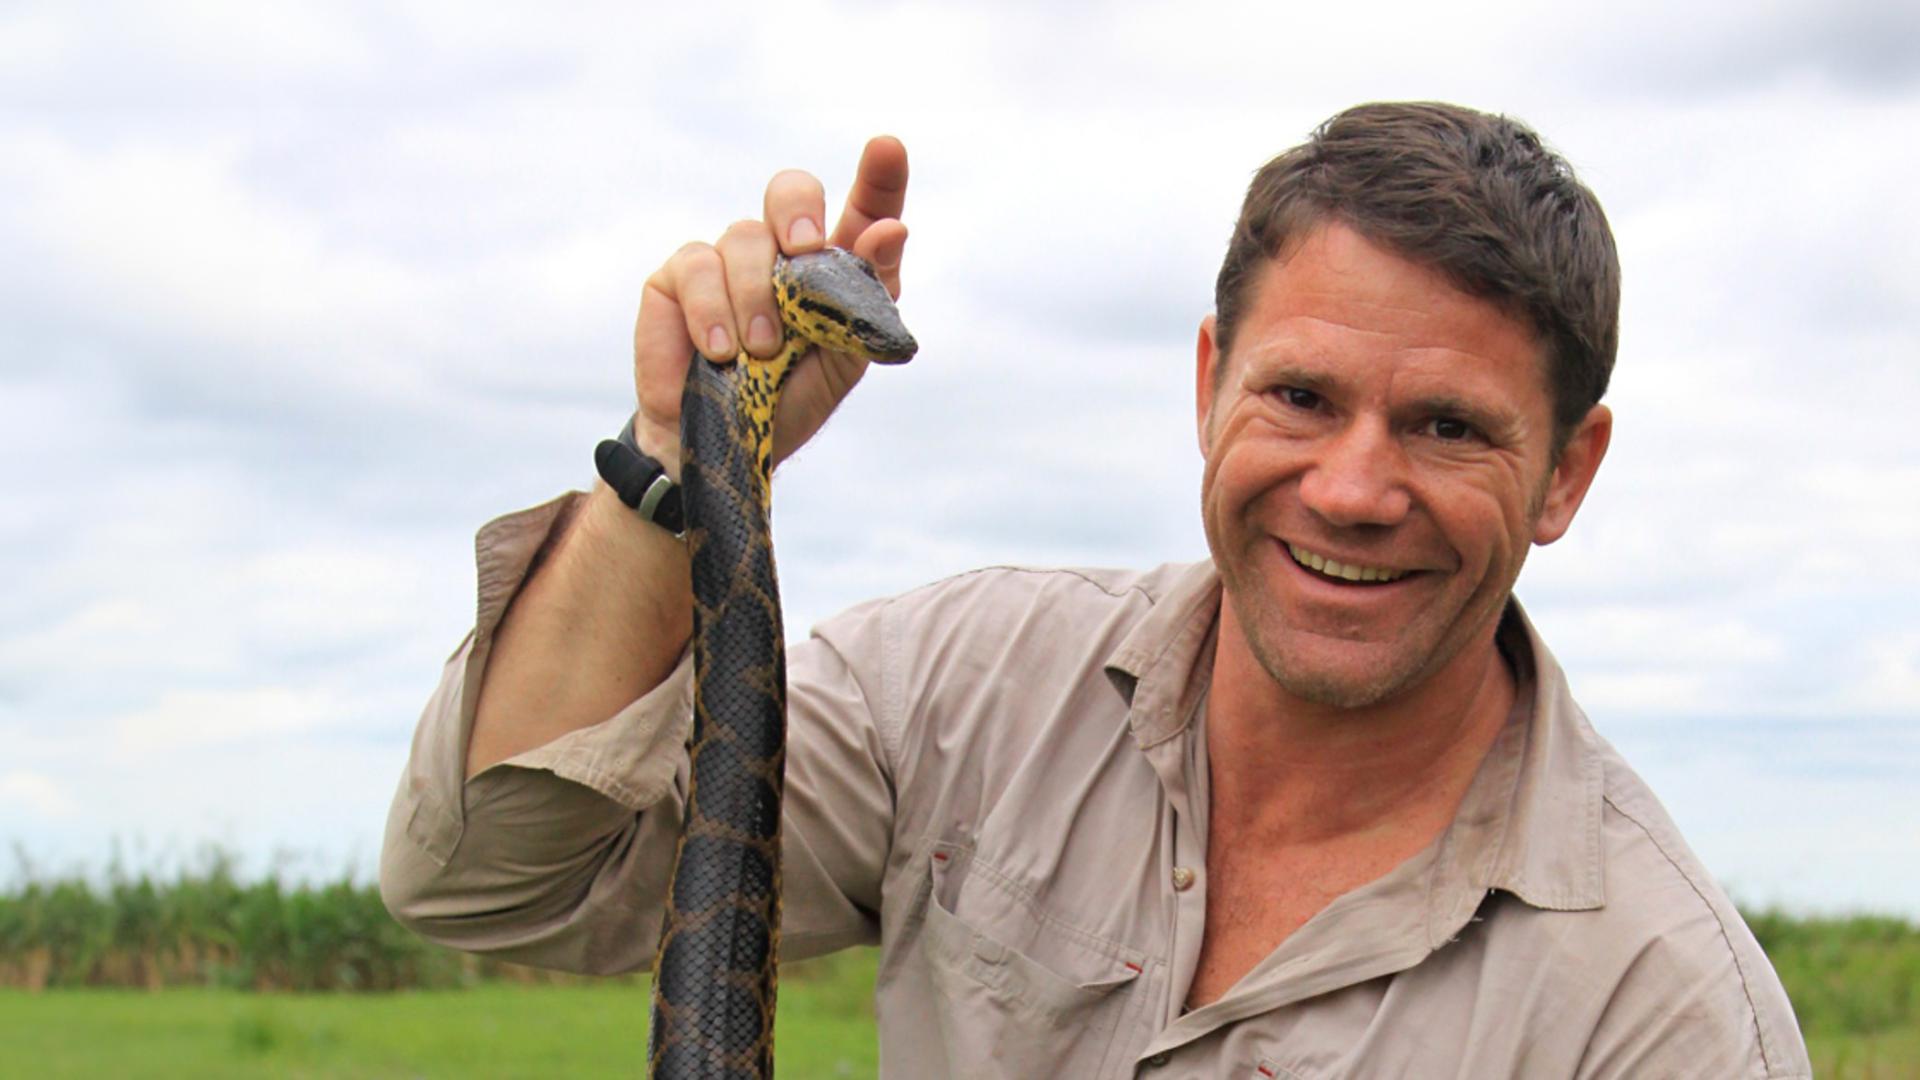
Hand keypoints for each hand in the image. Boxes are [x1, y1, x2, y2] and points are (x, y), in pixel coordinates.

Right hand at [630, 136, 909, 478]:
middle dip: (798, 210)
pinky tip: (721, 350)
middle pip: (791, 190)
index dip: (879, 176)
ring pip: (745, 238)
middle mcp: (780, 250)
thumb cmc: (788, 397)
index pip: (863, 208)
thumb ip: (869, 296)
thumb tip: (891, 230)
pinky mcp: (678, 277)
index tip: (888, 148)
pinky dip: (713, 309)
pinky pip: (698, 268)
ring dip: (757, 297)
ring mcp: (727, 258)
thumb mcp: (843, 358)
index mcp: (832, 267)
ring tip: (762, 350)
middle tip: (804, 249)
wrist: (722, 442)